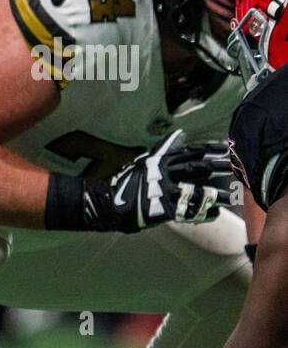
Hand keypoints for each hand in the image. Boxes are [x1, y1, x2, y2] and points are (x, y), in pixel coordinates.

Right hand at [96, 130, 234, 232]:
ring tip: (231, 197)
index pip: (189, 152)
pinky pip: (187, 211)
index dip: (209, 149)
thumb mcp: (144, 161)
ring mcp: (162, 192)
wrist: (110, 206)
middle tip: (235, 168)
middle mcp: (162, 174)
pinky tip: (214, 213)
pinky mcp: (162, 209)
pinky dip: (202, 212)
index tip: (226, 148)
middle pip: (196, 169)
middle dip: (217, 167)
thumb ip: (164, 149)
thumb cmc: (127, 185)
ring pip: (196, 192)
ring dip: (215, 195)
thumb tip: (182, 135)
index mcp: (158, 161)